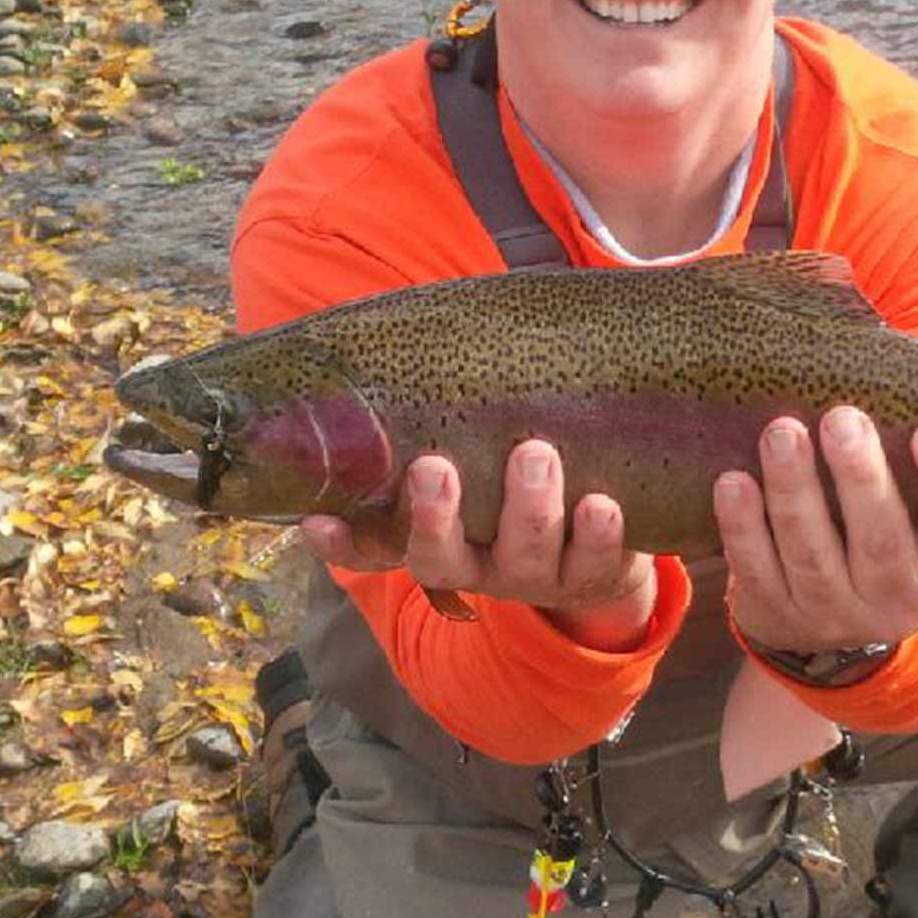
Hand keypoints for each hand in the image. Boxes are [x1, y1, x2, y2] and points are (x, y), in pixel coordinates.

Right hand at [299, 440, 656, 649]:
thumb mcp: (477, 463)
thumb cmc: (518, 486)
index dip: (341, 544)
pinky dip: (599, 535)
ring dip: (528, 509)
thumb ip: (441, 424)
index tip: (315, 520)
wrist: (601, 548)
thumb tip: (406, 342)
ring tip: (534, 455)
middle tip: (434, 467)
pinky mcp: (593, 574)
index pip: (372, 550)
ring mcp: (535, 575)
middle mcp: (476, 567)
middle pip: (441, 558)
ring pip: (524, 556)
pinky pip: (596, 563)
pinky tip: (601, 505)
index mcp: (435, 542)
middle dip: (435, 516)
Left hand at [714, 406, 917, 655]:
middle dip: (860, 477)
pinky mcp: (777, 612)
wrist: (829, 627)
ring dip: (795, 490)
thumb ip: (917, 461)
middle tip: (843, 418)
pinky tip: (733, 482)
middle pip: (881, 541)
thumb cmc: (881, 535)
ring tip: (782, 433)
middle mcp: (895, 596)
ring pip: (812, 553)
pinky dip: (743, 527)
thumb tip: (893, 356)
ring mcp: (834, 611)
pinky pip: (757, 570)